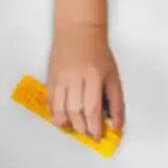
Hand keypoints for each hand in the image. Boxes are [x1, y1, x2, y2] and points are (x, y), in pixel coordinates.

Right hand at [47, 23, 124, 138]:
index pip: (92, 109)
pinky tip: (62, 117)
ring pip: (59, 109)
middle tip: (87, 133)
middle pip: (75, 112)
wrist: (78, 30)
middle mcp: (75, 78)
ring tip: (73, 127)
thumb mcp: (113, 76)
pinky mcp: (50, 77)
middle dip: (81, 127)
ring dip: (66, 123)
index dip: (94, 127)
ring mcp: (60, 78)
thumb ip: (116, 102)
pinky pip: (50, 101)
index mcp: (93, 77)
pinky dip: (55, 113)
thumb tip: (117, 126)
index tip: (97, 137)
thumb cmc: (98, 53)